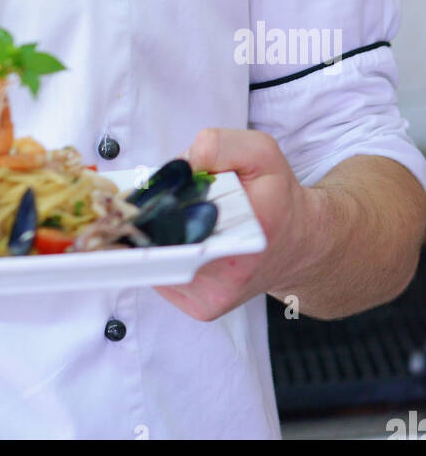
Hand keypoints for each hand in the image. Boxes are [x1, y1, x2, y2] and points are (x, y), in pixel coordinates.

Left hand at [152, 127, 320, 321]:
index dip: (161, 201)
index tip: (161, 190)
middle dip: (157, 214)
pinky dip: (164, 252)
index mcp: (248, 233)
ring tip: (185, 217)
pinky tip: (186, 238)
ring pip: (156, 260)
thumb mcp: (260, 152)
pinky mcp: (202, 309)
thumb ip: (219, 146)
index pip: (180, 220)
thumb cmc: (277, 197)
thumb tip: (180, 164)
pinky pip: (161, 276)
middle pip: (159, 241)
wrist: (299, 242)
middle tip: (171, 199)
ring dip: (159, 233)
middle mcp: (230, 276)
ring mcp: (213, 299)